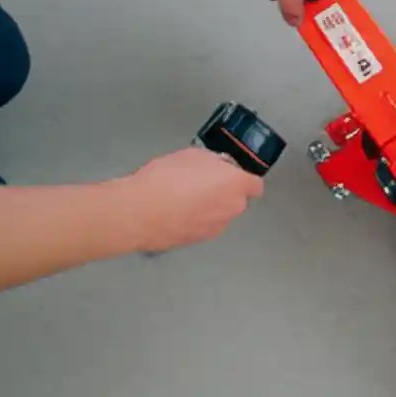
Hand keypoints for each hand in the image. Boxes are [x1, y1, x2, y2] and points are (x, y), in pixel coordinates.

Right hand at [112, 147, 263, 251]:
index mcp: (236, 185)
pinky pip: (202, 226)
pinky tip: (173, 214)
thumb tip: (214, 170)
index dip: (242, 179)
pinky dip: (194, 220)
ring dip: (208, 208)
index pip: (255, 185)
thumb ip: (212, 163)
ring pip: (219, 215)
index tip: (228, 174)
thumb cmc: (168, 176)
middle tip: (199, 183)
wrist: (140, 212)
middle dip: (223, 193)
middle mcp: (232, 209)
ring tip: (181, 199)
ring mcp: (216, 228)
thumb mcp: (192, 155)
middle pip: (236, 201)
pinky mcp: (198, 241)